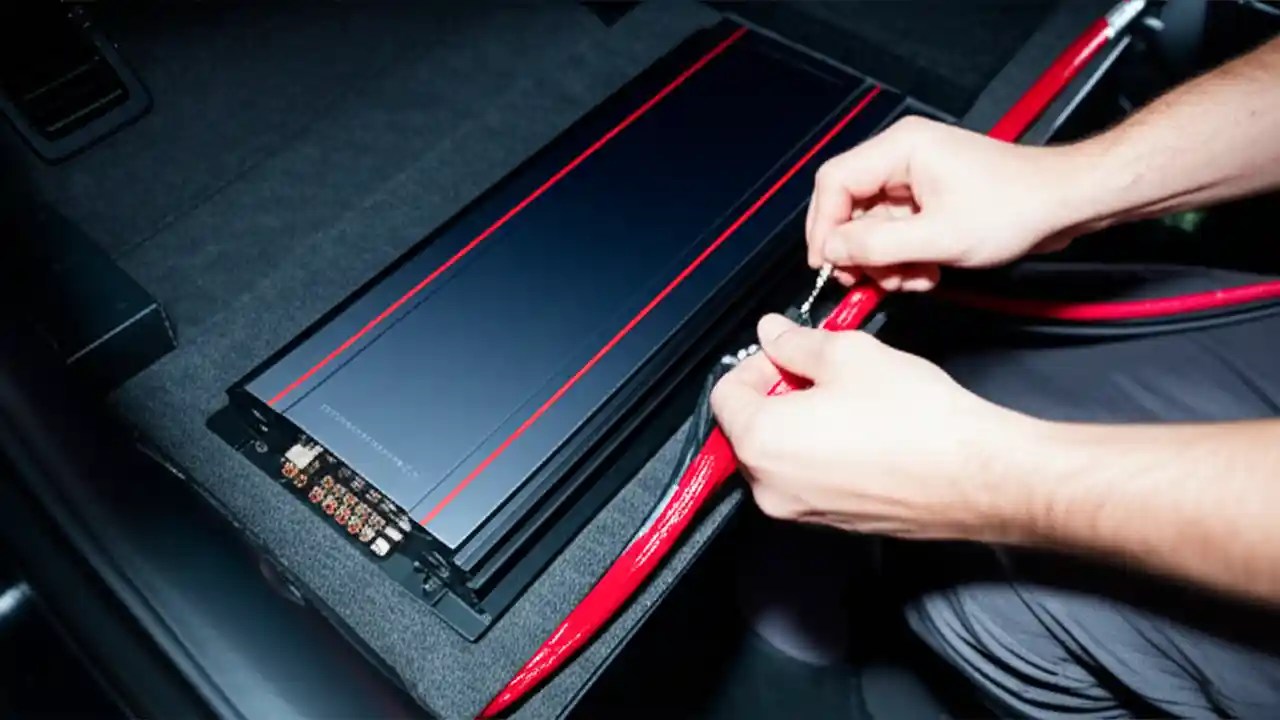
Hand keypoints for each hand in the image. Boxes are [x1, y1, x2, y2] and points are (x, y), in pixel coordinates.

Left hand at [710, 314, 1036, 541]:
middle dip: (776, 394)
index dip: (755, 363)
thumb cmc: (915, 418)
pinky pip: (808, 479)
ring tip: (847, 399)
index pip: (725, 394)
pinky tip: (863, 431)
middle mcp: (770, 487)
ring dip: (799, 423)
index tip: (788, 352)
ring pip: (779, 455)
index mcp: (761, 441)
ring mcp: (800, 512)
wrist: (977, 476)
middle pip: (748, 428)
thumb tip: (773, 333)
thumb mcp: (848, 354)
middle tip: (820, 372)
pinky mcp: (832, 523)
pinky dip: (821, 452)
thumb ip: (796, 343)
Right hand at [805, 116, 1083, 290]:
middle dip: (858, 250)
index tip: (826, 263)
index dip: (823, 226)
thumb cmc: (1016, 207)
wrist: (1063, 205)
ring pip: (871, 226)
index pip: (834, 182)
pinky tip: (926, 272)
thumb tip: (832, 251)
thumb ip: (877, 246)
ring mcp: (915, 179)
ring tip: (912, 279)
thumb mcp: (938, 237)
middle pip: (849, 206)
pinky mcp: (928, 200)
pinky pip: (895, 232)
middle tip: (868, 280)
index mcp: (900, 148)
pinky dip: (904, 259)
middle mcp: (902, 157)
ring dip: (885, 261)